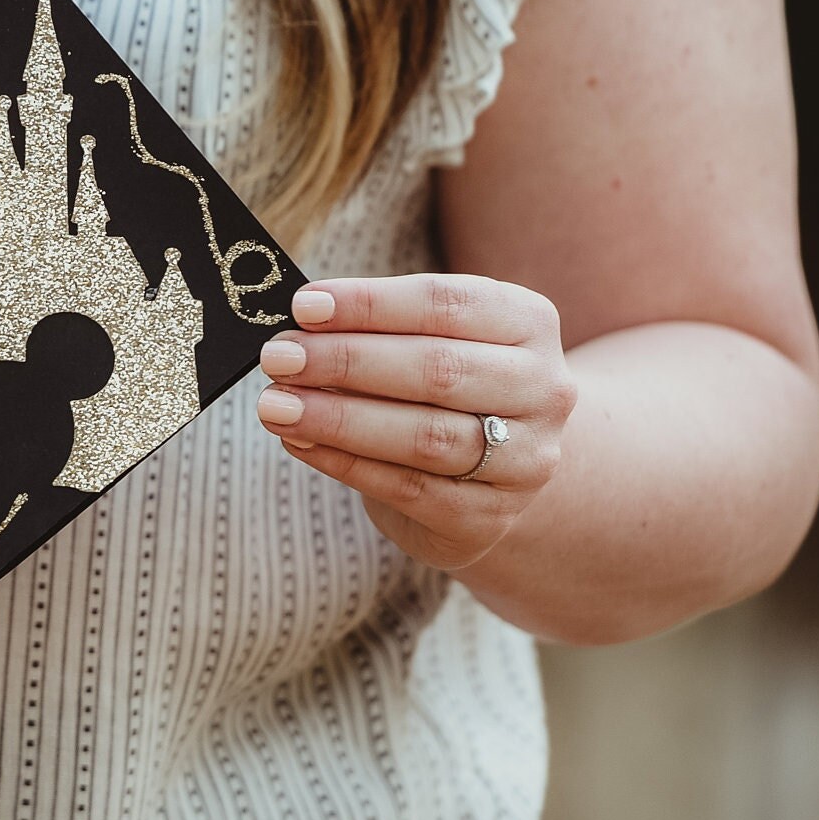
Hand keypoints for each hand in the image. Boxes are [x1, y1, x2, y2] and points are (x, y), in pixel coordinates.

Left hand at [252, 275, 576, 572]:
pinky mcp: (489, 516)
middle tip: (278, 356)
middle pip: (437, 370)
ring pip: (424, 436)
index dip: (371, 304)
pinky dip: (345, 463)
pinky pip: (408, 488)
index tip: (304, 306)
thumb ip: (380, 328)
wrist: (500, 472)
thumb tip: (300, 324)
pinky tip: (300, 442)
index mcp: (530, 323)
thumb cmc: (449, 388)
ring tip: (276, 405)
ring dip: (339, 418)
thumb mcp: (435, 340)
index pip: (447, 303)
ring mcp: (525, 459)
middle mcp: (542, 389)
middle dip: (346, 361)